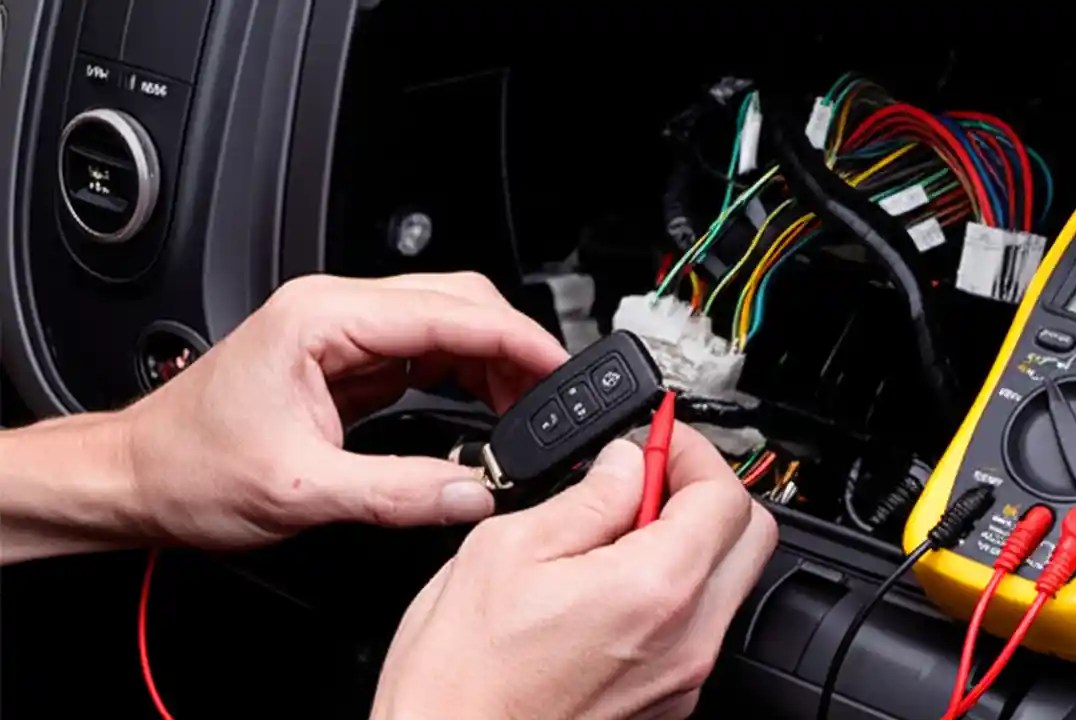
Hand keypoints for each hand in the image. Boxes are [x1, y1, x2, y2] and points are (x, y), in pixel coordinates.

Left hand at [117, 272, 567, 549]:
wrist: (137, 477)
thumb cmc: (189, 467)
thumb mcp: (300, 491)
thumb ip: (398, 493)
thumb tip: (474, 493)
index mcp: (323, 319)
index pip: (448, 312)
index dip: (515, 339)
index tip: (558, 369)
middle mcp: (335, 312)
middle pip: (457, 303)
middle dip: (512, 348)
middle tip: (547, 400)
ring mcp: (342, 334)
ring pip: (445, 326)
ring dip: (490, 364)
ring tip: (521, 413)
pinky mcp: (346, 362)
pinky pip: (424, 355)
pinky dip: (463, 379)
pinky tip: (482, 411)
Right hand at [371, 425, 778, 719]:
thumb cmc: (463, 674)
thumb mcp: (507, 551)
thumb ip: (585, 498)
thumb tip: (623, 463)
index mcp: (655, 589)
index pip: (723, 496)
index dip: (690, 451)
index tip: (656, 441)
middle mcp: (686, 639)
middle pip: (748, 536)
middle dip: (705, 491)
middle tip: (648, 477)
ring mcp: (682, 677)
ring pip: (726, 582)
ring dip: (688, 540)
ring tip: (615, 532)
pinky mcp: (667, 701)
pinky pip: (697, 625)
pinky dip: (672, 589)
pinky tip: (609, 582)